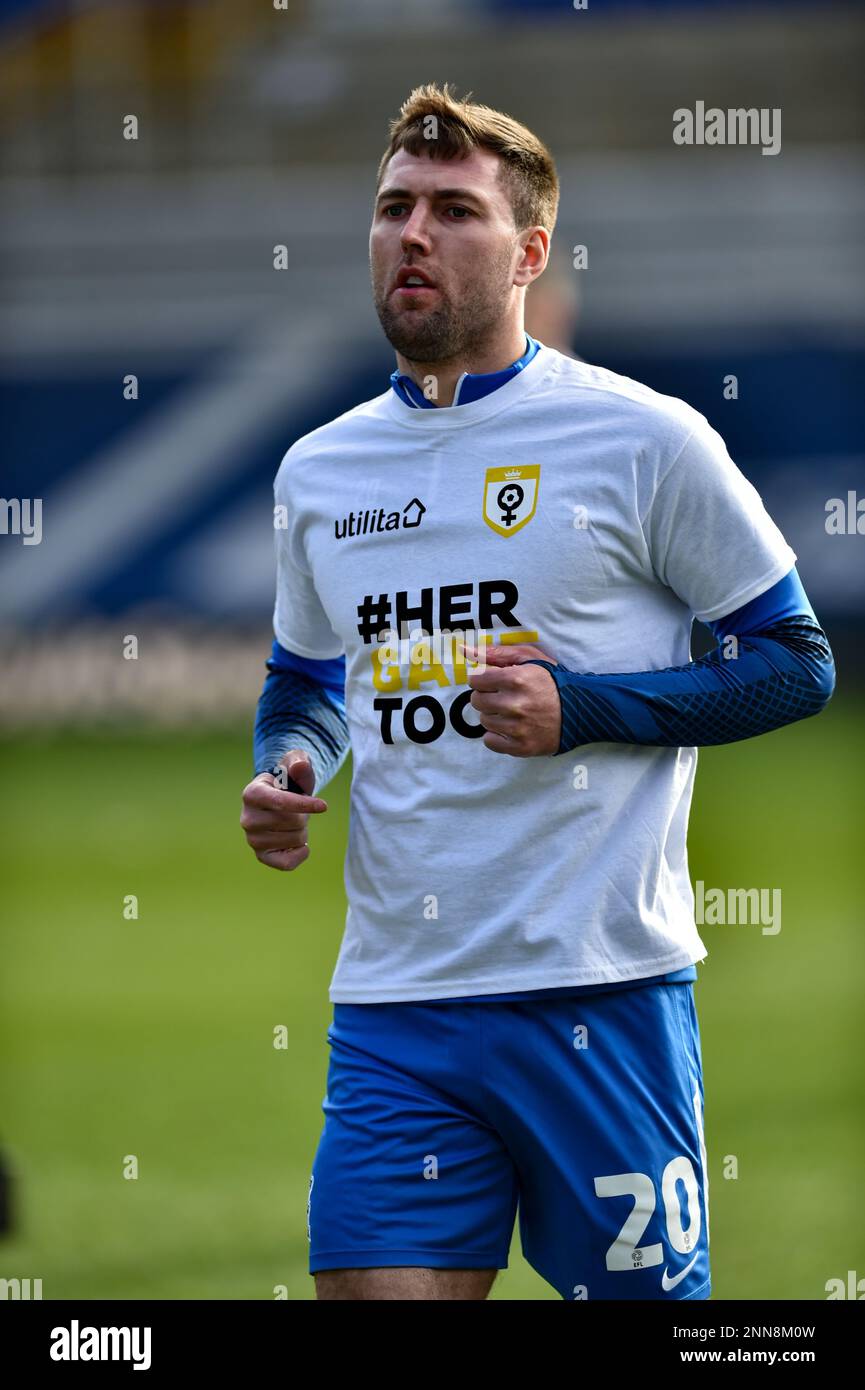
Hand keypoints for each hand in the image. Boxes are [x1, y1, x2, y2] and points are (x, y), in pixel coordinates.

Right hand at [240, 748, 327, 870]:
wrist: (278, 800)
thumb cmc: (288, 781)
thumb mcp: (294, 766)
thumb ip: (299, 763)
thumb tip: (300, 766)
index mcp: (252, 793)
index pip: (280, 803)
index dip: (304, 804)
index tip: (324, 806)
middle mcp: (247, 819)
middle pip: (293, 822)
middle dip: (305, 815)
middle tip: (298, 810)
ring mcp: (252, 840)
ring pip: (295, 840)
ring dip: (303, 831)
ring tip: (293, 822)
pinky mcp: (261, 856)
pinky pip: (288, 864)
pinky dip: (300, 853)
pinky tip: (298, 843)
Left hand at [463, 642, 560, 756]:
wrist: (581, 710)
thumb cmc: (553, 681)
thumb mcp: (530, 658)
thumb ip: (497, 653)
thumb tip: (466, 650)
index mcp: (516, 679)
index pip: (476, 680)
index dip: (483, 679)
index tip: (494, 681)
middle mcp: (515, 705)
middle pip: (477, 700)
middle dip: (486, 696)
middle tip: (503, 696)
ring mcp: (518, 728)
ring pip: (484, 720)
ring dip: (493, 715)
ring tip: (511, 711)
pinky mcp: (521, 747)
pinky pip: (490, 741)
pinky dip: (496, 735)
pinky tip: (510, 727)